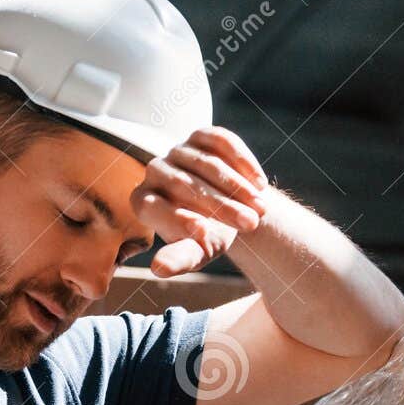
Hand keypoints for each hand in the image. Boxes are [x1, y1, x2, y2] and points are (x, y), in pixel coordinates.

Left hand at [131, 127, 269, 277]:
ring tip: (260, 209)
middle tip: (251, 224)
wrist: (229, 208)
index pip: (152, 206)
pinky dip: (243, 162)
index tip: (204, 232)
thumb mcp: (197, 252)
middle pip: (184, 185)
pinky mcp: (201, 135)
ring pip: (206, 164)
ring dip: (237, 187)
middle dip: (221, 206)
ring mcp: (178, 150)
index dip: (177, 219)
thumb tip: (158, 269)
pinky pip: (221, 142)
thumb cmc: (207, 237)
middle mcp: (154, 172)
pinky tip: (260, 183)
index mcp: (143, 202)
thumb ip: (179, 259)